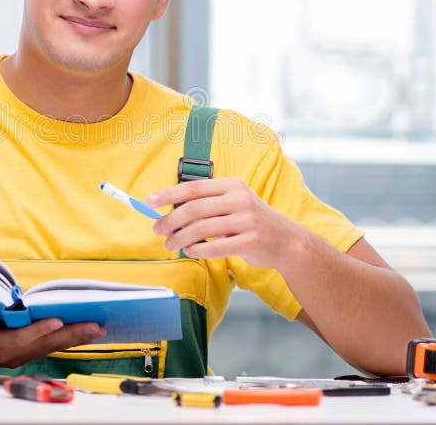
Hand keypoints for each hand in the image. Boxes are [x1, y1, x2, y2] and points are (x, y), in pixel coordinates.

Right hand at [0, 289, 105, 368]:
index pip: (20, 339)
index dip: (39, 331)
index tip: (57, 321)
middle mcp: (10, 354)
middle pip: (45, 345)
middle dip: (71, 336)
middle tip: (95, 327)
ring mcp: (18, 355)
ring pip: (51, 347)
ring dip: (76, 338)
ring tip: (98, 330)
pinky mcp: (23, 351)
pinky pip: (48, 345)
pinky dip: (67, 339)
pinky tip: (84, 333)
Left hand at [146, 178, 301, 267]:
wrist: (286, 241)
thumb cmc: (251, 221)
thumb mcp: (233, 204)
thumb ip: (207, 205)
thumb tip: (171, 213)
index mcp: (232, 185)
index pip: (193, 187)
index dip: (169, 194)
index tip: (149, 202)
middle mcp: (239, 199)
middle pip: (194, 208)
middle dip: (171, 220)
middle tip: (157, 230)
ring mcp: (247, 220)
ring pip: (202, 229)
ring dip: (181, 238)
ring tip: (170, 244)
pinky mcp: (251, 241)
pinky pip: (216, 247)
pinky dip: (199, 250)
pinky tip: (190, 251)